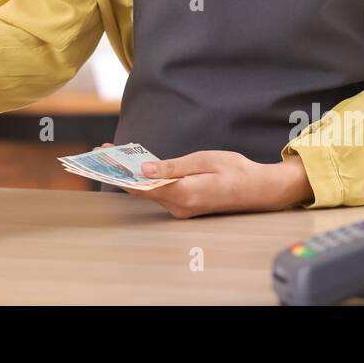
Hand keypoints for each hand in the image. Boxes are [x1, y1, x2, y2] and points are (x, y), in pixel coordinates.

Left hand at [98, 144, 312, 216]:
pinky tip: (140, 167)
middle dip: (122, 171)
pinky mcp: (186, 206)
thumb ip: (172, 167)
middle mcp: (179, 207)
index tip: (103, 158)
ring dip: (134, 176)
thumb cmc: (235, 170)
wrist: (260, 189)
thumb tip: (143, 171)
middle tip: (104, 152)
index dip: (120, 172)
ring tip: (116, 156)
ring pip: (150, 192)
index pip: (141, 186)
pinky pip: (161, 193)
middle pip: (142, 190)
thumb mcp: (203, 160)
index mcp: (182, 194)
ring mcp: (182, 209)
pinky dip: (148, 181)